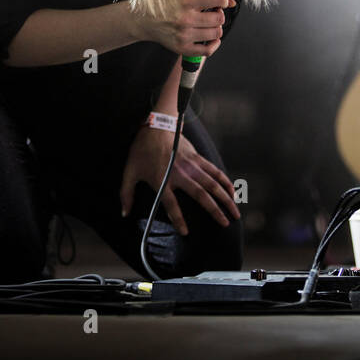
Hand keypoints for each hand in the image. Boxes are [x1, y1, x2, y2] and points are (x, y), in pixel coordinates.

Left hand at [119, 125, 241, 234]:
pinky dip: (225, 182)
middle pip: (201, 195)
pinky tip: (233, 192)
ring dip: (225, 198)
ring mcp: (191, 166)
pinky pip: (215, 171)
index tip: (186, 233)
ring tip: (235, 212)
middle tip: (225, 224)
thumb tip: (124, 213)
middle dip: (215, 211)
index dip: (178, 220)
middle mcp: (180, 174)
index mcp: (162, 180)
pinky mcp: (198, 158)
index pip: (172, 205)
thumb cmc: (141, 150)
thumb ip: (126, 194)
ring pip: (213, 184)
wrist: (156, 126)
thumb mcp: (129, 172)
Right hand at [130, 0, 236, 56]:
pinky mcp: (182, 48)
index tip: (220, 2)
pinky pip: (207, 50)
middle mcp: (185, 18)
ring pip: (216, 33)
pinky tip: (210, 38)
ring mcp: (184, 35)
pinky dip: (214, 44)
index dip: (223, 0)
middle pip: (219, 19)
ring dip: (216, 28)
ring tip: (208, 24)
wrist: (143, 19)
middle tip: (213, 13)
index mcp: (186, 0)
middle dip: (219, 15)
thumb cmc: (163, 4)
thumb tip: (230, 1)